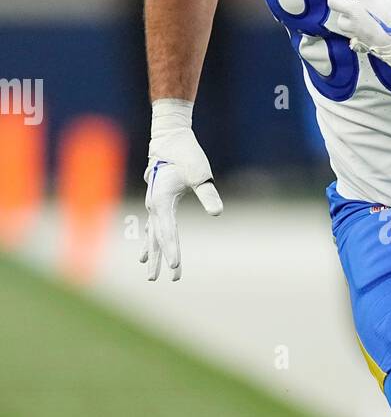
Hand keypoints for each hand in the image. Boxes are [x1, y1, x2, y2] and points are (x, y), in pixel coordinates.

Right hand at [140, 99, 221, 281]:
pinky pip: (153, 227)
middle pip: (158, 239)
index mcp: (161, 202)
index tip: (176, 267)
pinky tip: (148, 252)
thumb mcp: (200, 174)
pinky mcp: (158, 202)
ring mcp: (154, 205)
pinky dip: (152, 241)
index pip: (167, 233)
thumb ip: (208, 194)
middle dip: (164, 260)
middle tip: (171, 279)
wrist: (170, 137)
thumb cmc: (186, 154)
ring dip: (155, 254)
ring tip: (152, 273)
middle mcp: (154, 206)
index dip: (172, 252)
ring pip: (153, 235)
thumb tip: (217, 213)